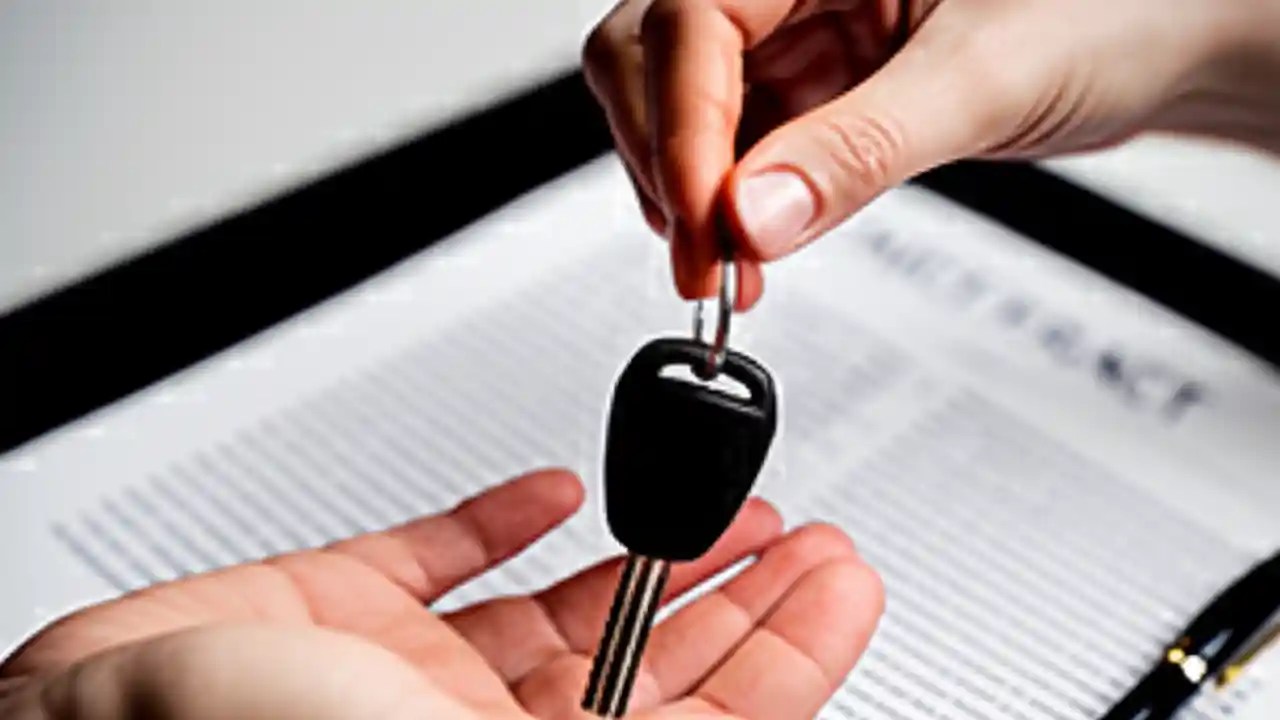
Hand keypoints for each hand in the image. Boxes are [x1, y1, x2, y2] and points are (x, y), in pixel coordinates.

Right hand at [0, 469, 882, 718]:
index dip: (792, 657)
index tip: (846, 582)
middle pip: (657, 670)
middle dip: (745, 598)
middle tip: (814, 539)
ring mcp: (412, 678)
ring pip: (575, 612)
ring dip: (658, 554)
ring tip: (730, 505)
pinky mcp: (345, 612)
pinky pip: (443, 560)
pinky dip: (502, 520)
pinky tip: (551, 494)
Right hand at [584, 0, 1279, 306]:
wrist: (1173, 41)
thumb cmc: (1115, 4)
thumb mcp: (981, 76)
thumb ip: (859, 149)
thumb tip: (754, 218)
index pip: (691, 21)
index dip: (682, 129)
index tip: (707, 226)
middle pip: (655, 57)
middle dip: (668, 163)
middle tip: (706, 261)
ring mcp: (798, 30)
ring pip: (684, 108)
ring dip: (690, 194)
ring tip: (726, 270)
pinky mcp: (816, 86)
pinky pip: (736, 145)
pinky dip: (731, 204)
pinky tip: (750, 248)